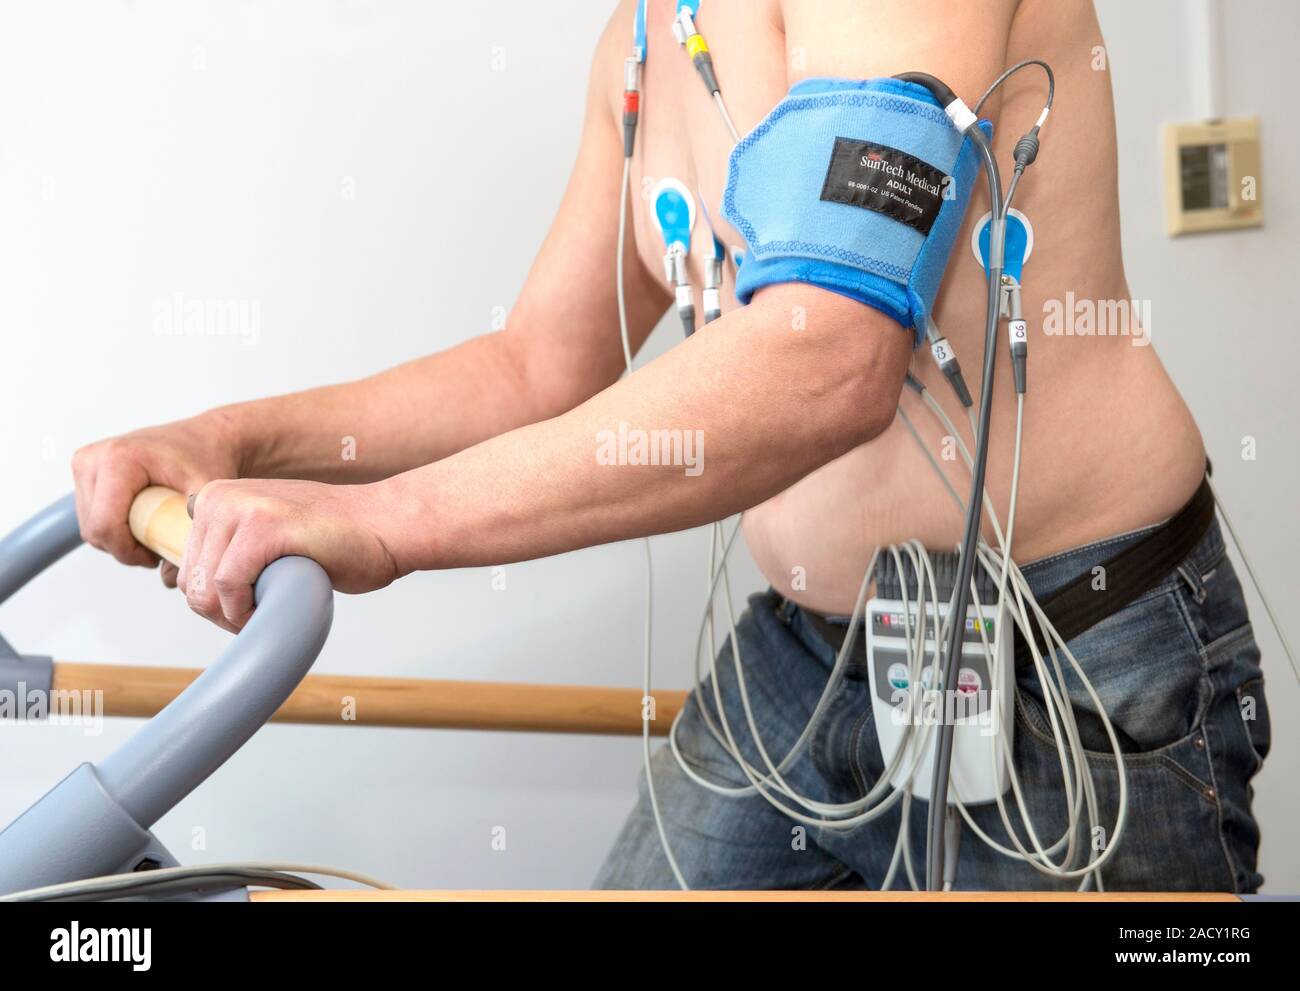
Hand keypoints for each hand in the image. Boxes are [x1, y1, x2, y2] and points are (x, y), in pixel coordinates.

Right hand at [72, 411, 243, 584]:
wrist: (206, 438)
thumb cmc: (207, 460)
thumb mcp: (206, 497)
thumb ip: (189, 537)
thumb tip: (170, 579)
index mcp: (119, 460)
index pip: (105, 525)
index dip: (127, 552)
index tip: (155, 557)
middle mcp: (94, 458)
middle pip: (94, 529)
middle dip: (124, 548)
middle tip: (158, 547)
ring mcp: (86, 463)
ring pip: (89, 526)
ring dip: (118, 540)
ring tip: (154, 533)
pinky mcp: (85, 470)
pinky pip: (90, 515)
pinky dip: (113, 527)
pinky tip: (142, 522)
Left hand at [177, 478, 400, 631]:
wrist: (387, 526)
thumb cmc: (337, 541)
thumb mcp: (268, 534)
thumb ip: (232, 549)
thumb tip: (193, 592)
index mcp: (215, 497)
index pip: (186, 572)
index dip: (217, 603)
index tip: (252, 608)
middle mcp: (220, 497)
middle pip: (191, 584)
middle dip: (225, 615)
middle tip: (265, 616)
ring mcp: (241, 507)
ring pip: (205, 589)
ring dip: (237, 617)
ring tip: (273, 611)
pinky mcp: (263, 526)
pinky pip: (228, 586)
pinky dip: (247, 612)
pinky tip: (275, 607)